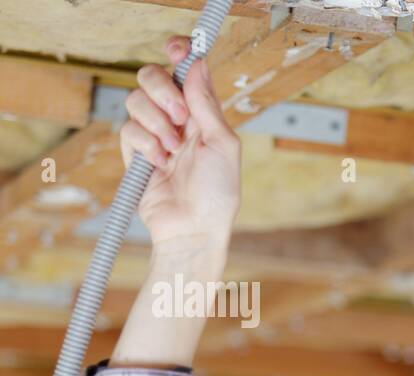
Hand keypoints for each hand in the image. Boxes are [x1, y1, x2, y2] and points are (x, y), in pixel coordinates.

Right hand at [121, 36, 240, 250]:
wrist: (192, 227)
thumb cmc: (217, 193)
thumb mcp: (223, 144)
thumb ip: (207, 105)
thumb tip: (197, 65)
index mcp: (204, 114)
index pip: (186, 72)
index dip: (179, 54)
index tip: (176, 49)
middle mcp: (178, 119)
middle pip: (152, 77)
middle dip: (164, 92)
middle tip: (181, 117)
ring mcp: (154, 133)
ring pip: (136, 100)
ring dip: (157, 125)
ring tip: (173, 151)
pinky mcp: (134, 150)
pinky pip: (128, 129)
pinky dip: (146, 145)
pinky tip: (160, 165)